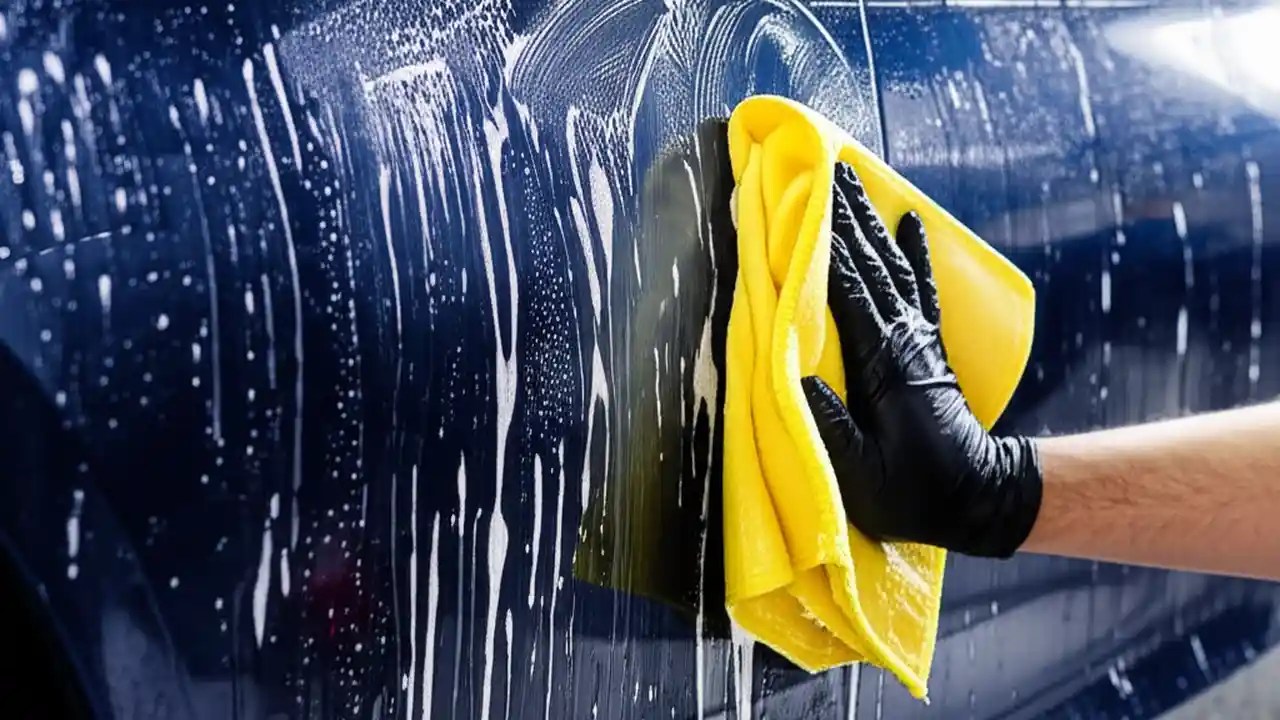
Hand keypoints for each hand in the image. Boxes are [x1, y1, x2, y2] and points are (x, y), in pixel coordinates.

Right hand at [802, 163, 1041, 557]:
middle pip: (869, 263)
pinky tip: (909, 221)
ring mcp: (917, 337)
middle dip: (845, 214)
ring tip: (853, 178)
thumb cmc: (911, 493)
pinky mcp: (927, 345)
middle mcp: (901, 337)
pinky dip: (914, 251)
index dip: (822, 246)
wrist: (978, 498)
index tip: (801, 202)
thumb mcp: (859, 474)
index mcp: (881, 362)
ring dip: (870, 221)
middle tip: (825, 167)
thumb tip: (792, 374)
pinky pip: (919, 286)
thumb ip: (827, 425)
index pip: (845, 291)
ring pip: (891, 264)